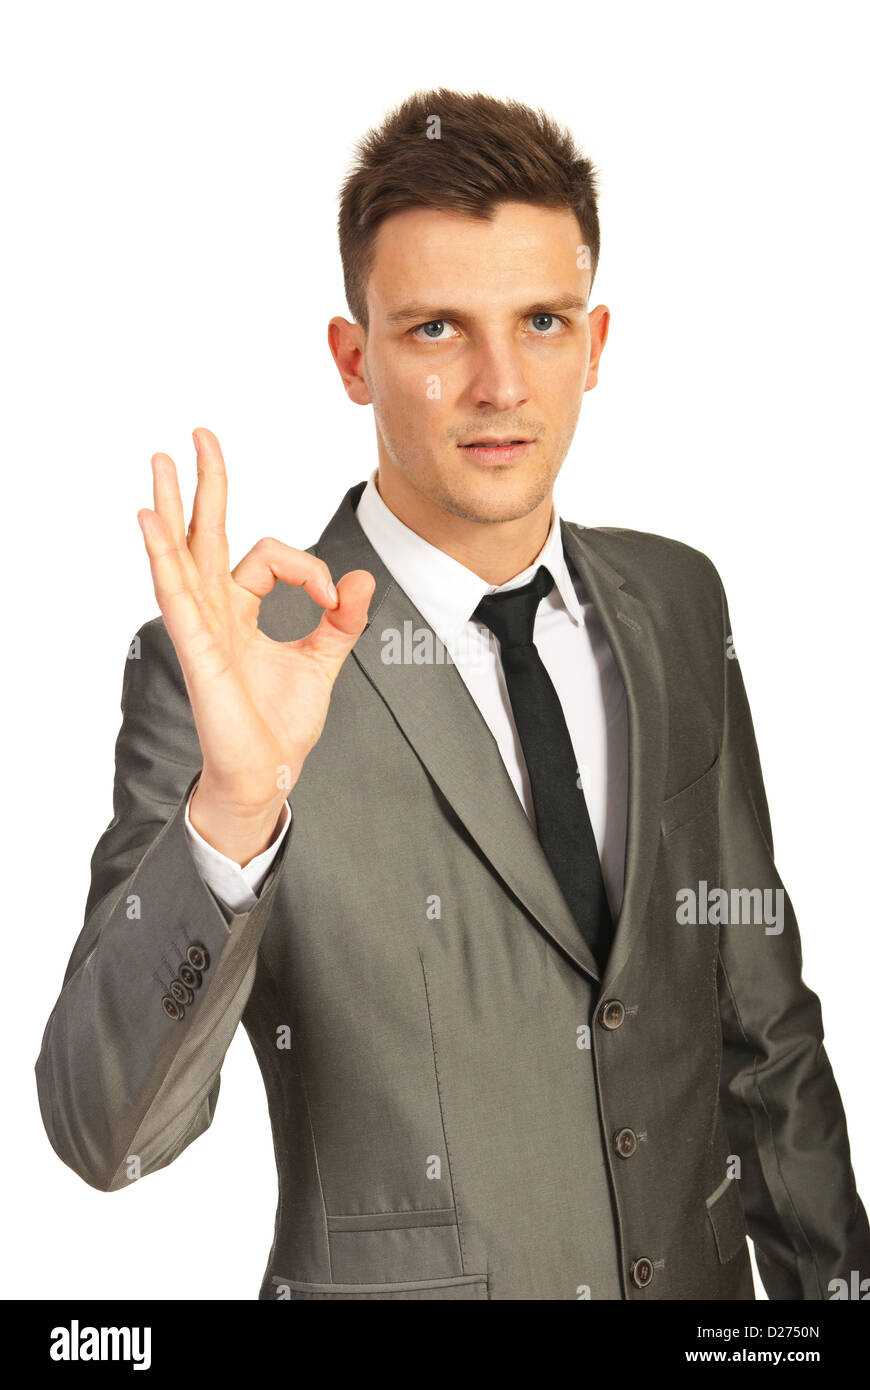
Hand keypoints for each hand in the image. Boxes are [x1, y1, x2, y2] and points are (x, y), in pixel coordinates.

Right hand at [137, 427, 374, 860]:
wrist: (267, 775)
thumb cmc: (280, 725)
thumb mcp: (323, 661)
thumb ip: (341, 621)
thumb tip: (363, 580)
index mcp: (241, 611)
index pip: (269, 556)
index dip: (309, 569)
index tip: (337, 601)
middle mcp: (216, 612)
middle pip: (204, 535)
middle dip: (204, 485)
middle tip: (200, 435)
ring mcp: (202, 628)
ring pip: (181, 554)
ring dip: (172, 506)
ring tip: (162, 461)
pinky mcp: (197, 649)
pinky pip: (177, 594)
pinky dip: (163, 556)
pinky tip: (150, 521)